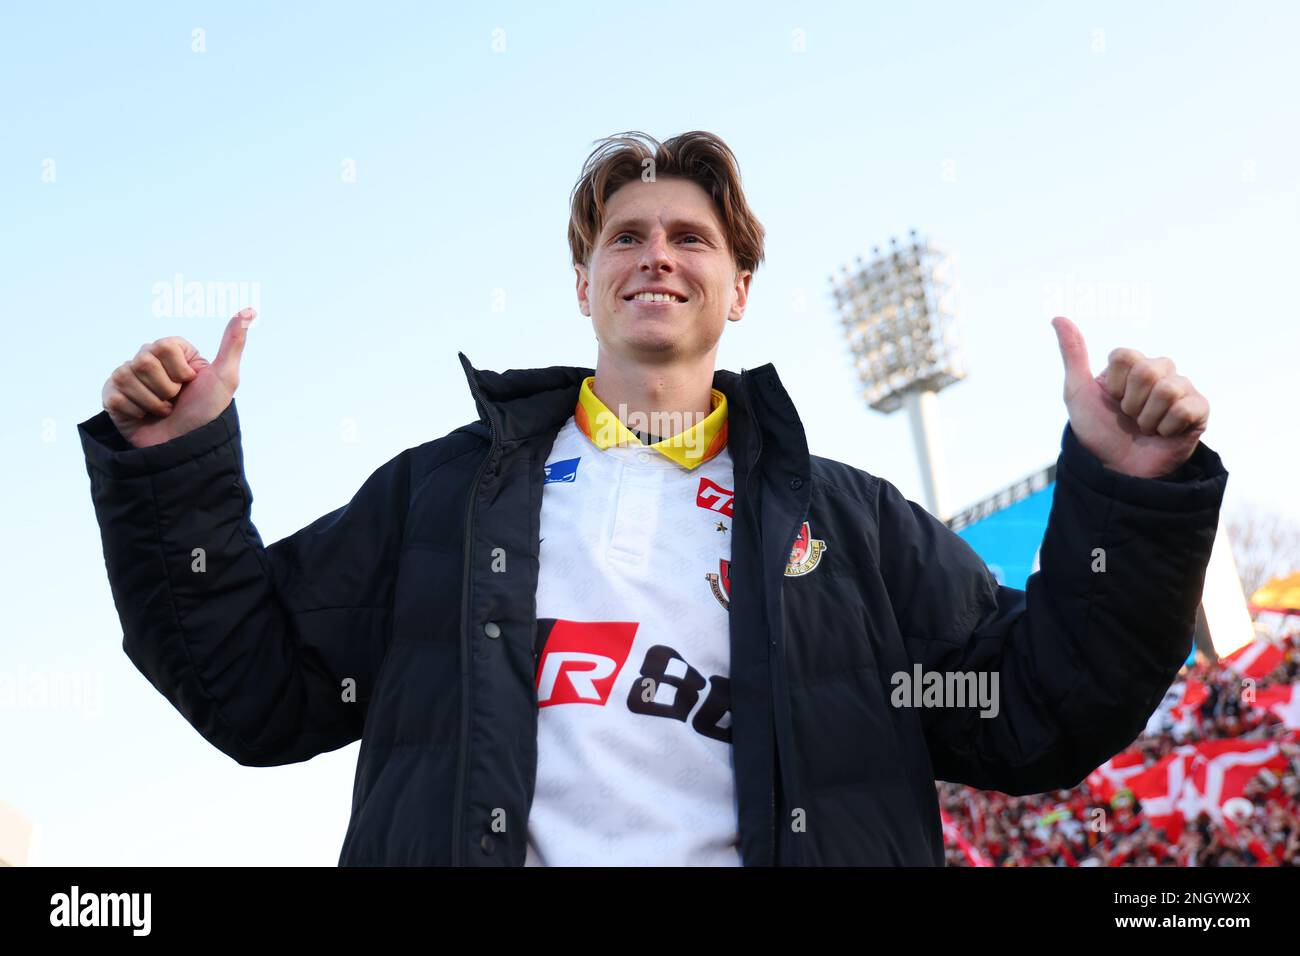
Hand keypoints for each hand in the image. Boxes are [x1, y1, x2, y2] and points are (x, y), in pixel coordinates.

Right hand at [102, 307, 254, 448]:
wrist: (188, 448)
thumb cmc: (207, 412)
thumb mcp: (225, 377)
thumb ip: (234, 342)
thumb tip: (249, 310)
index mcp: (171, 351)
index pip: (163, 346)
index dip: (179, 370)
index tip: (190, 383)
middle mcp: (147, 360)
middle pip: (143, 361)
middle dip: (166, 388)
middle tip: (175, 401)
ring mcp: (127, 378)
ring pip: (126, 377)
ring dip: (152, 403)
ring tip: (163, 411)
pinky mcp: (112, 397)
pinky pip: (115, 396)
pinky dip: (135, 412)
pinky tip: (144, 417)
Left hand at [1052, 316, 1208, 478]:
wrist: (1115, 468)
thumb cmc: (1097, 430)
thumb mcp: (1077, 392)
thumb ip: (1073, 354)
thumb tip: (1058, 317)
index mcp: (1133, 364)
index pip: (1125, 356)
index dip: (1113, 384)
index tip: (1111, 400)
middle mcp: (1160, 371)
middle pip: (1148, 371)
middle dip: (1131, 402)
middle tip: (1129, 417)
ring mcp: (1182, 389)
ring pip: (1168, 390)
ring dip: (1147, 418)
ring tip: (1145, 427)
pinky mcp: (1199, 410)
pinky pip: (1186, 408)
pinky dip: (1167, 427)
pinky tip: (1164, 433)